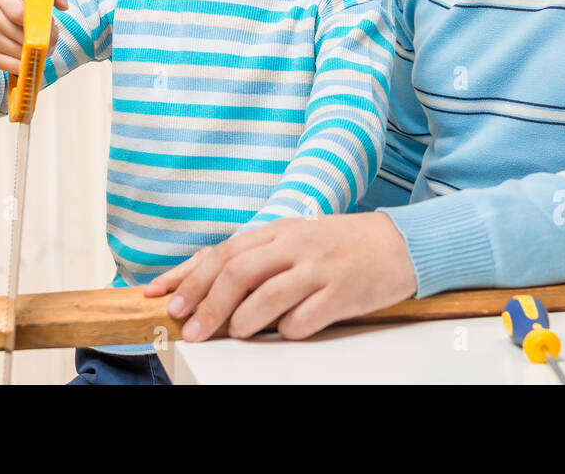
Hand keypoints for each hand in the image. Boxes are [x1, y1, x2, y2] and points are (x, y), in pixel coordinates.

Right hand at [0, 0, 69, 74]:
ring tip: (42, 45)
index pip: (21, 13)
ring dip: (38, 53)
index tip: (51, 23)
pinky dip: (28, 65)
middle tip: (51, 38)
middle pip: (24, 35)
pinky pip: (15, 66)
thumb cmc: (12, 3)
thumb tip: (64, 5)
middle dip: (45, 40)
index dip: (41, 22)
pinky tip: (32, 57)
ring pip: (22, 52)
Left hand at [143, 211, 417, 341]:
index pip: (223, 252)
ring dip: (242, 321)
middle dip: (207, 305)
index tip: (165, 300)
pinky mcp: (342, 294)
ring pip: (266, 296)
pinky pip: (303, 319)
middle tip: (191, 330)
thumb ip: (255, 257)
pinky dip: (287, 330)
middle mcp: (296, 246)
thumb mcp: (294, 240)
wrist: (399, 244)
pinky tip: (287, 330)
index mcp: (279, 230)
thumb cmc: (339, 245)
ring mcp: (319, 269)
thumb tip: (203, 280)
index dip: (189, 277)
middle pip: (238, 273)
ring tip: (236, 333)